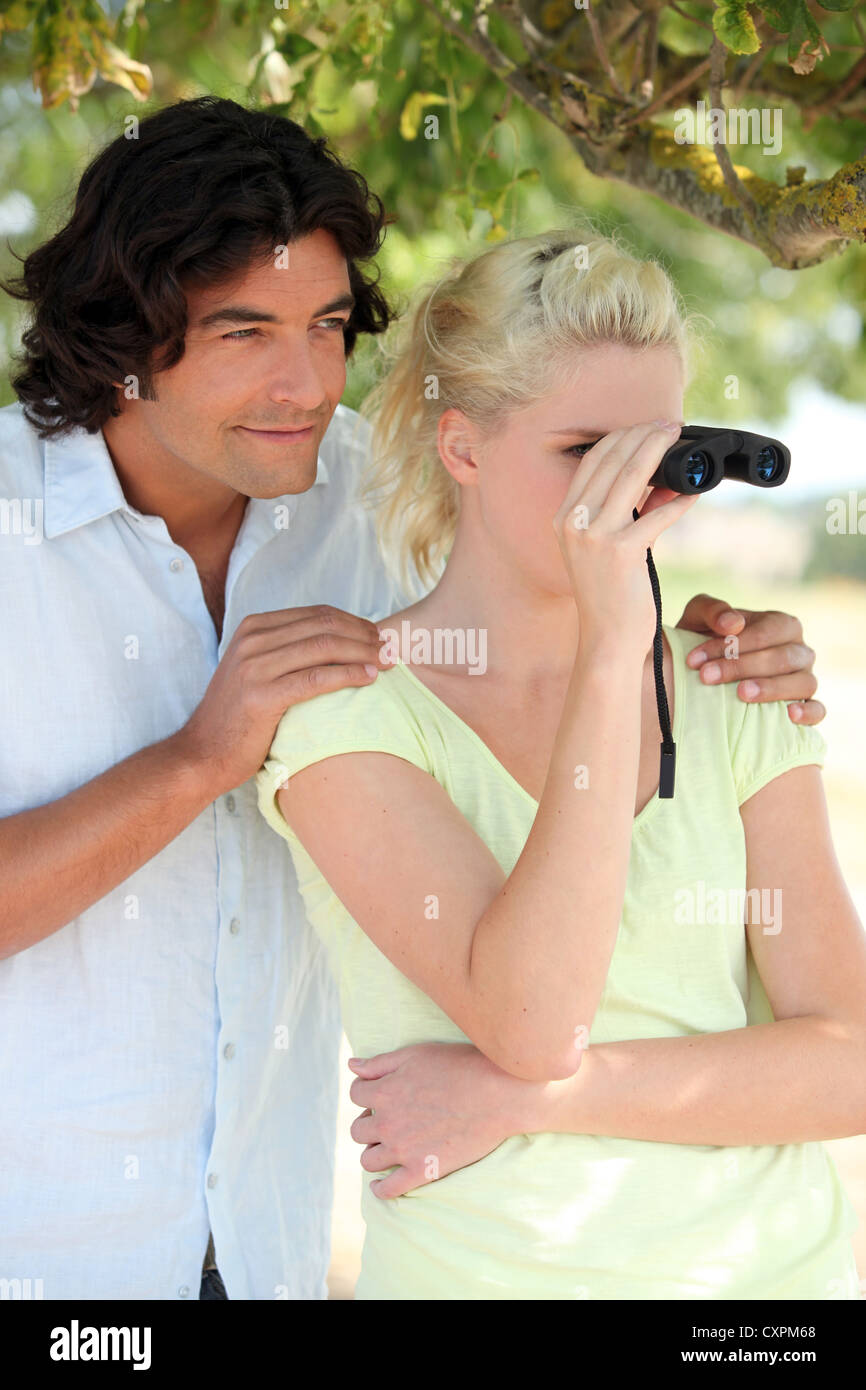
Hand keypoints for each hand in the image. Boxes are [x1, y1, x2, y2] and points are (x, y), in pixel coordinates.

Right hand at [176, 605, 390, 796]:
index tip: (379, 636)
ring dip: (363, 653)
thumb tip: (338, 642)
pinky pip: (316, 678)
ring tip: (388, 662)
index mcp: (253, 628)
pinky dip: (348, 675)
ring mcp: (254, 666)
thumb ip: (287, 652)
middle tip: (392, 649)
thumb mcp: (257, 671)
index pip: (317, 614)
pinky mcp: (261, 695)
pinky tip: (369, 678)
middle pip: (324, 626)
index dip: (355, 622)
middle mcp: (252, 641)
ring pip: (324, 648)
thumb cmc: (239, 717)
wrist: (203, 753)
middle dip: (365, 635)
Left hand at [346, 1042, 532, 1198]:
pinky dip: (380, 1188)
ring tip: (388, 1147)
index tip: (380, 1094)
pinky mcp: (423, 1170)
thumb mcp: (416, 1054)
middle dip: (368, 1123)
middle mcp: (388, 1123)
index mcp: (384, 1092)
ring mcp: (404, 1150)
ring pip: (368, 1160)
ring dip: (373, 1153)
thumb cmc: (459, 1066)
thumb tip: (351, 1065)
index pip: (356, 1095)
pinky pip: (389, 1189)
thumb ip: (379, 1063)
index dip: (366, 1093)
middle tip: (388, 1120)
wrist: (498, 1094)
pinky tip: (382, 1183)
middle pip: (358, 1130)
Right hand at [553, 421, 699, 655]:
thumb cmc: (610, 595)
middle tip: (670, 424)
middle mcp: (574, 522)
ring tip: (679, 439)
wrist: (606, 640)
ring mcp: (595, 536)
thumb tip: (666, 483)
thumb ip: (634, 512)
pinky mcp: (622, 552)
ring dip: (659, 450)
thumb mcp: (612, 547)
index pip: (592, 461)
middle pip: (612, 459)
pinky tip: (695, 493)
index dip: (622, 437)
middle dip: (644, 435)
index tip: (647, 427)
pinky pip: (658, 514)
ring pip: (632, 475)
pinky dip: (679, 501)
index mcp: (564, 517)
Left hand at [676, 596, 823, 725]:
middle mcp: (799, 651)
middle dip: (742, 666)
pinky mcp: (807, 706)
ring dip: (771, 688)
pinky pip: (818, 710)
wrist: (703, 674)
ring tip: (741, 694)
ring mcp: (805, 679)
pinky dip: (809, 712)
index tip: (696, 659)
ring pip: (804, 683)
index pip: (765, 632)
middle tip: (707, 676)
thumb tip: (733, 624)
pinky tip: (789, 715)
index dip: (733, 644)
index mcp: (781, 625)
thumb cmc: (705, 642)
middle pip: (782, 657)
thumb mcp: (699, 619)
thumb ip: (711, 609)